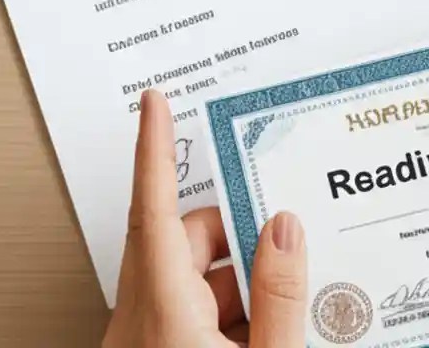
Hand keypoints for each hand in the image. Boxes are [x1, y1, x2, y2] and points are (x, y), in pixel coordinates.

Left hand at [104, 89, 307, 347]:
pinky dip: (227, 317)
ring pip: (189, 283)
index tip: (154, 105)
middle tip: (288, 247)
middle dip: (237, 238)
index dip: (156, 150)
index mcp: (162, 314)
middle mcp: (140, 324)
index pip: (155, 210)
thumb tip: (284, 232)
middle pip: (183, 245)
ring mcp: (141, 343)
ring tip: (285, 314)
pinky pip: (186, 316)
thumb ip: (280, 296)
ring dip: (239, 287)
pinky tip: (268, 334)